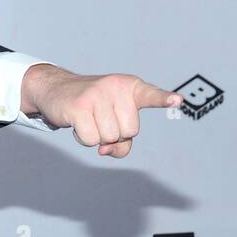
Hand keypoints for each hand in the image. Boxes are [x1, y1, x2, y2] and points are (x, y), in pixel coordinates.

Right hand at [20, 65, 183, 158]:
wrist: (58, 91)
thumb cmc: (94, 108)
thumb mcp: (114, 119)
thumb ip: (122, 140)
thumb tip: (106, 150)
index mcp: (131, 87)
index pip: (151, 95)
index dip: (164, 99)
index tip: (178, 101)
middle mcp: (116, 87)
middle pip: (130, 132)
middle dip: (115, 134)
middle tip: (102, 119)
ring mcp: (97, 95)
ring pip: (110, 138)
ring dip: (98, 137)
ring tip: (89, 120)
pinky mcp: (79, 106)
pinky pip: (91, 140)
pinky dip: (84, 139)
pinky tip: (78, 124)